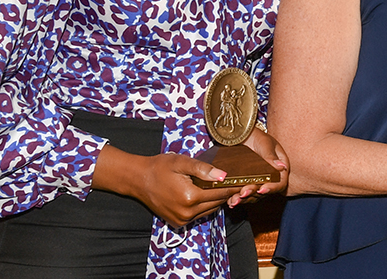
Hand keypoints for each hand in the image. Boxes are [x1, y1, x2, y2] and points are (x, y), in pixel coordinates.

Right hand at [93, 145, 242, 227]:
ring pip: (209, 210)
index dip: (234, 186)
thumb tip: (224, 176)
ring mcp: (182, 220)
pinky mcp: (178, 223)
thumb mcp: (182, 162)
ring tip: (227, 187)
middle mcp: (187, 213)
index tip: (248, 180)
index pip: (220, 193)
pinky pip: (199, 215)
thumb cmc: (160, 167)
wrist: (138, 180)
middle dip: (228, 193)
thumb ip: (204, 169)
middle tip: (241, 183)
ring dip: (217, 200)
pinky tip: (209, 194)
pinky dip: (205, 205)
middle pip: (217, 203)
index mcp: (190, 197)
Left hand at [227, 127, 289, 207]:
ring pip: (253, 195)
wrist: (241, 135)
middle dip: (254, 193)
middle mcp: (270, 177)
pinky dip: (236, 198)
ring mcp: (258, 181)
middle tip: (243, 193)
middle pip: (265, 191)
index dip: (272, 188)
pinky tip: (230, 201)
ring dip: (244, 199)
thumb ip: (271, 156)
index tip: (262, 189)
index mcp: (280, 168)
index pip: (280, 182)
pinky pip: (243, 194)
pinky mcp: (246, 183)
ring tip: (234, 200)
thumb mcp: (265, 143)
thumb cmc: (256, 136)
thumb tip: (282, 167)